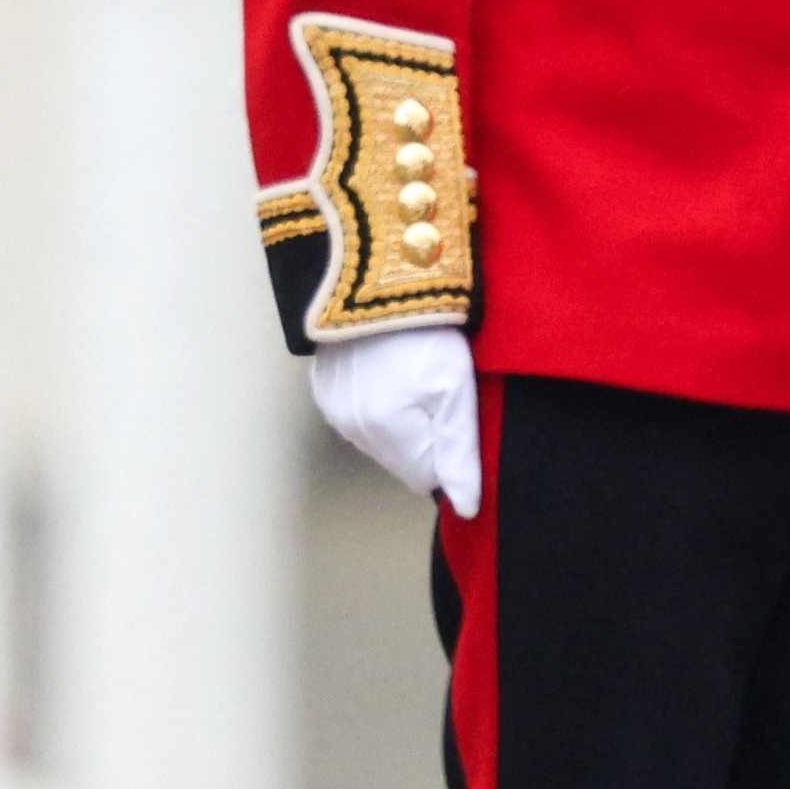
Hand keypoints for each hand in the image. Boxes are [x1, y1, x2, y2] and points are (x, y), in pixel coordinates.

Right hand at [311, 324, 482, 513]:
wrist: (380, 279)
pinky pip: (358, 412)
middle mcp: (348, 427)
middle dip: (424, 437)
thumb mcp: (456, 390)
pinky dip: (378, 400)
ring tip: (417, 373)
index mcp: (383, 433)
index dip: (448, 454)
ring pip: (378, 437)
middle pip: (400, 458)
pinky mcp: (321, 385)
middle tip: (441, 389)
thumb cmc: (427, 333)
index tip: (458, 415)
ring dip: (401, 420)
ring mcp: (330, 406)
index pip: (423, 477)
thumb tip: (468, 509)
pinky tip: (392, 368)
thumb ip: (459, 452)